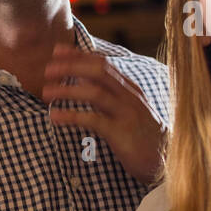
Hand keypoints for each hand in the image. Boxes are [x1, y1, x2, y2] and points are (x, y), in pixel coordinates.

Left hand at [42, 45, 165, 186]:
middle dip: (72, 67)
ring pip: (95, 92)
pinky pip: (93, 120)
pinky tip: (54, 117)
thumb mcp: (126, 107)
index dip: (79, 55)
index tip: (57, 50)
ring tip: (46, 92)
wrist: (164, 159)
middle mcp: (128, 96)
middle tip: (47, 68)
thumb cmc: (139, 133)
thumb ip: (108, 92)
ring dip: (67, 90)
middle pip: (99, 71)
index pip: (103, 63)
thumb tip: (81, 77)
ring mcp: (125, 113)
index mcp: (129, 88)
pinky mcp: (120, 133)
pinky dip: (71, 116)